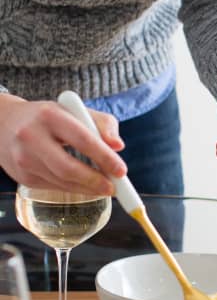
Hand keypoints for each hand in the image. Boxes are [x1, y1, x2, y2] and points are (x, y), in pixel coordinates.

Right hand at [0, 94, 125, 194]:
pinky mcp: (22, 176)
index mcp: (50, 116)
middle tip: (114, 188)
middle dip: (94, 181)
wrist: (4, 123)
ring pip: (61, 181)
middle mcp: (32, 137)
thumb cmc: (49, 117)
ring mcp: (24, 159)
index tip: (122, 171)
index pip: (82, 139)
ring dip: (87, 188)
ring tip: (104, 188)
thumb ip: (101, 124)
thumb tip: (118, 146)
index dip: (104, 157)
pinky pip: (53, 186)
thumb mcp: (74, 110)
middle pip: (68, 167)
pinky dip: (73, 189)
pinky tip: (85, 187)